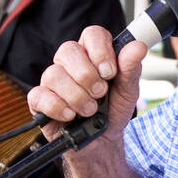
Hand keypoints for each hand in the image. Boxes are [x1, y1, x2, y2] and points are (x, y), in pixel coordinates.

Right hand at [27, 27, 148, 146]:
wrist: (102, 143)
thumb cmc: (112, 112)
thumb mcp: (127, 92)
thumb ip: (130, 69)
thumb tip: (138, 47)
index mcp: (92, 54)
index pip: (92, 34)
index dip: (100, 51)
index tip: (109, 72)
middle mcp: (69, 63)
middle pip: (68, 50)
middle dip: (87, 76)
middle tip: (100, 94)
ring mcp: (52, 81)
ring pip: (54, 74)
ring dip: (76, 96)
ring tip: (89, 110)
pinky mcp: (39, 101)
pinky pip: (40, 96)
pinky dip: (58, 107)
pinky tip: (70, 116)